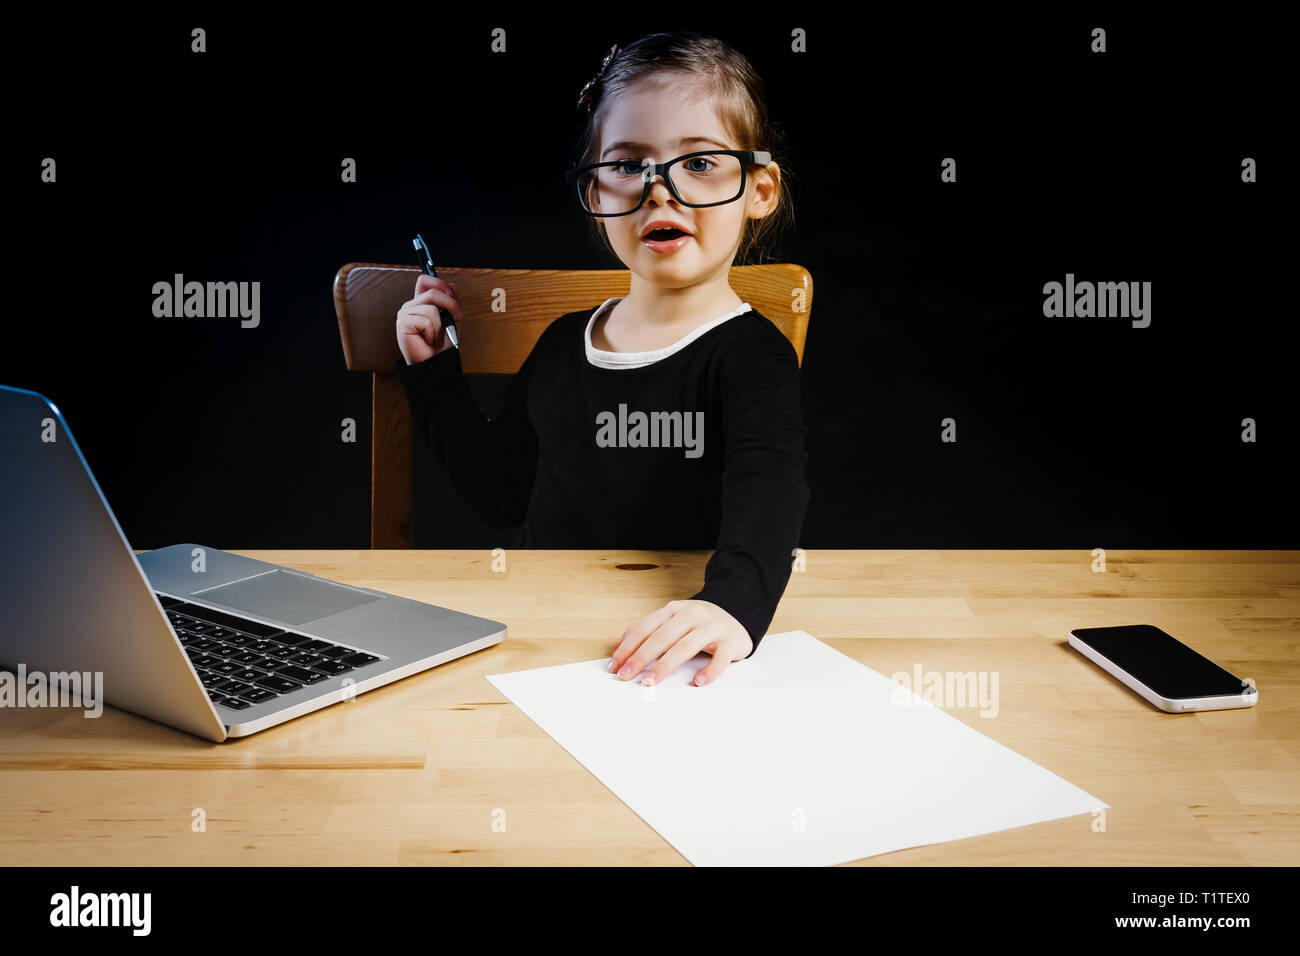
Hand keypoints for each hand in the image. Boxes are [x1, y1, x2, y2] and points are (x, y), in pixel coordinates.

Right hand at [396, 274, 462, 363]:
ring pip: (432, 308)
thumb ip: (452, 302)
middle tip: (457, 317)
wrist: (436, 364)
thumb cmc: (441, 345)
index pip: (424, 280)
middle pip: (432, 292)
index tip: (451, 293)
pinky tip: (428, 341)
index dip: (438, 282)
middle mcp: (410, 306)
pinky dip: (433, 333)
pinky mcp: (403, 324)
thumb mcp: (452, 320)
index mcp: (420, 303)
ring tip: (436, 337)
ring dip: (441, 326)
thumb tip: (452, 285)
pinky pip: (426, 321)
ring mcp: (405, 314)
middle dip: (450, 304)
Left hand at [608, 600, 752, 686]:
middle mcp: (692, 615)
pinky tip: (698, 682)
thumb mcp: (672, 620)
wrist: (737, 616)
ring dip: (665, 666)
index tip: (615, 665)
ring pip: (685, 646)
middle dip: (640, 657)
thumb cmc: (699, 624)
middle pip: (662, 637)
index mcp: (674, 609)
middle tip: (625, 675)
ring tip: (649, 681)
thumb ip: (648, 631)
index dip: (628, 647)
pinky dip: (709, 671)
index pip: (645, 627)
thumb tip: (617, 647)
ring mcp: (712, 627)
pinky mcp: (730, 641)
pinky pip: (720, 658)